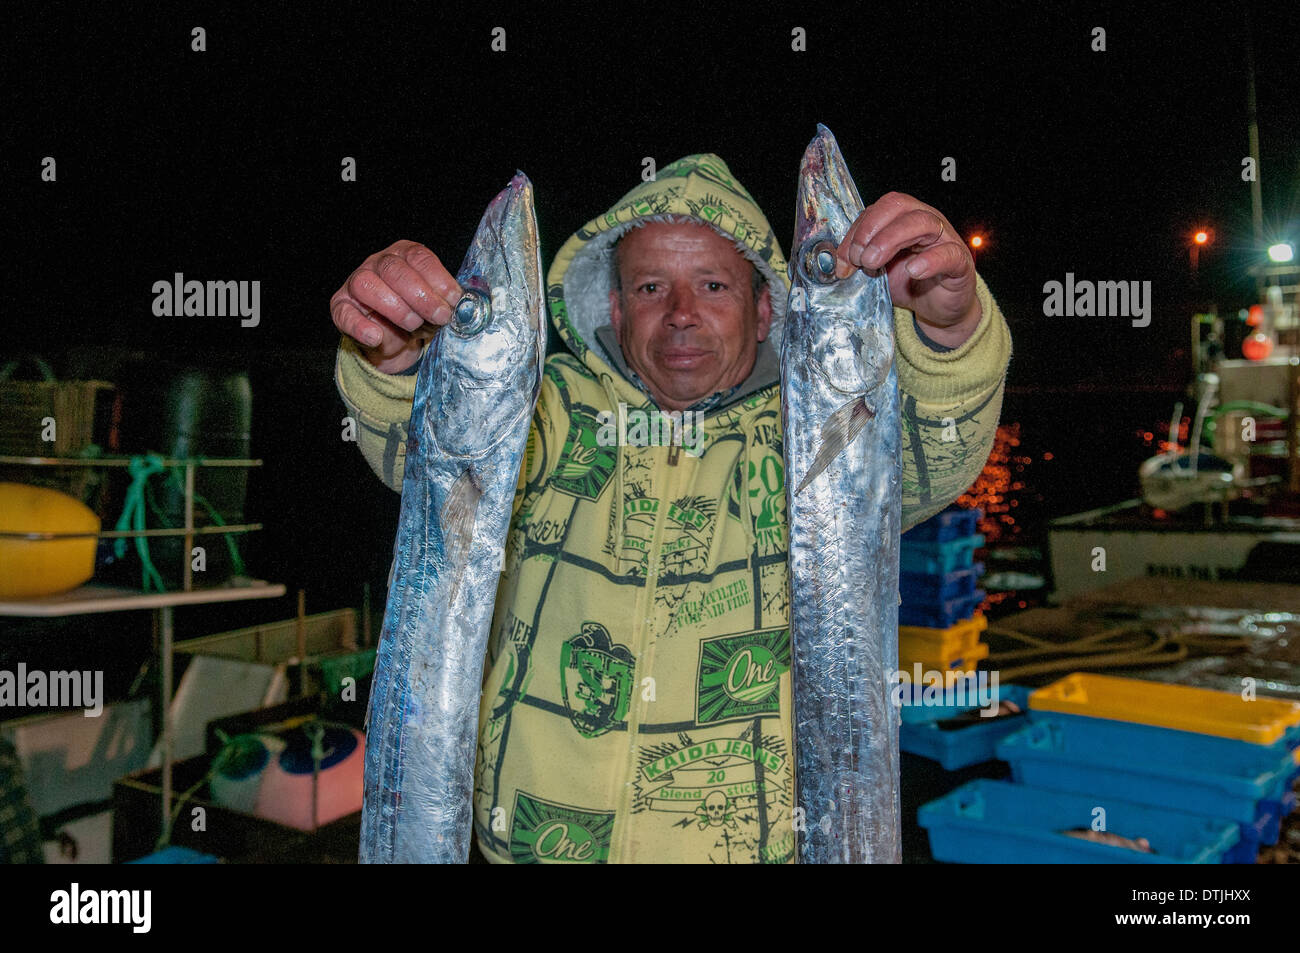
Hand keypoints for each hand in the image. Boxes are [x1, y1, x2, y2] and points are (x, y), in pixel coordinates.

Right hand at [330, 240, 463, 373]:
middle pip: (394, 269)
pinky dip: (360, 326)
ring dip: (395, 308)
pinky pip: (345, 314)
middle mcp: (378, 264)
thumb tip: (464, 306)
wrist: (395, 341)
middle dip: (421, 295)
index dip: (438, 279)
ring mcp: (356, 284)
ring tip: (414, 326)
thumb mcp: (436, 304)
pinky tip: (377, 336)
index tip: (454, 300)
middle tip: (440, 316)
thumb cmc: (419, 315)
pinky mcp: (341, 308)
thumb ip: (447, 300)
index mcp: (404, 256)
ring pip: (367, 284)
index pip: (419, 257)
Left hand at [834, 192, 981, 347]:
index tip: (843, 260)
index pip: (876, 210)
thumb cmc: (907, 283)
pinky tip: (913, 270)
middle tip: (859, 259)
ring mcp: (945, 239)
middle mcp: (924, 221)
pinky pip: (948, 254)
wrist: (936, 308)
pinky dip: (929, 260)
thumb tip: (835, 263)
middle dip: (871, 230)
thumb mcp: (877, 271)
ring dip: (891, 239)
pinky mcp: (960, 263)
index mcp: (901, 219)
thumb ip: (859, 261)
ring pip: (922, 222)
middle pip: (898, 206)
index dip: (856, 232)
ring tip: (873, 263)